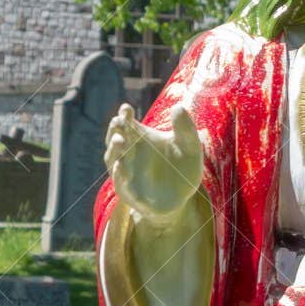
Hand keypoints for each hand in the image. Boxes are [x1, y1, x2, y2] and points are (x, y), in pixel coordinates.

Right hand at [103, 103, 204, 220]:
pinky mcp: (129, 192)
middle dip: (116, 129)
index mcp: (140, 138)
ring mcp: (126, 173)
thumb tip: (179, 106)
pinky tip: (121, 166)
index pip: (128, 123)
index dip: (125, 115)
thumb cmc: (183, 167)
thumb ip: (185, 129)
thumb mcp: (190, 147)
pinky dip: (119, 174)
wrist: (183, 199)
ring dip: (115, 149)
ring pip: (114, 159)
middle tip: (119, 120)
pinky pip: (121, 183)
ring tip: (120, 139)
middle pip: (116, 138)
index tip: (127, 108)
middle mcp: (128, 153)